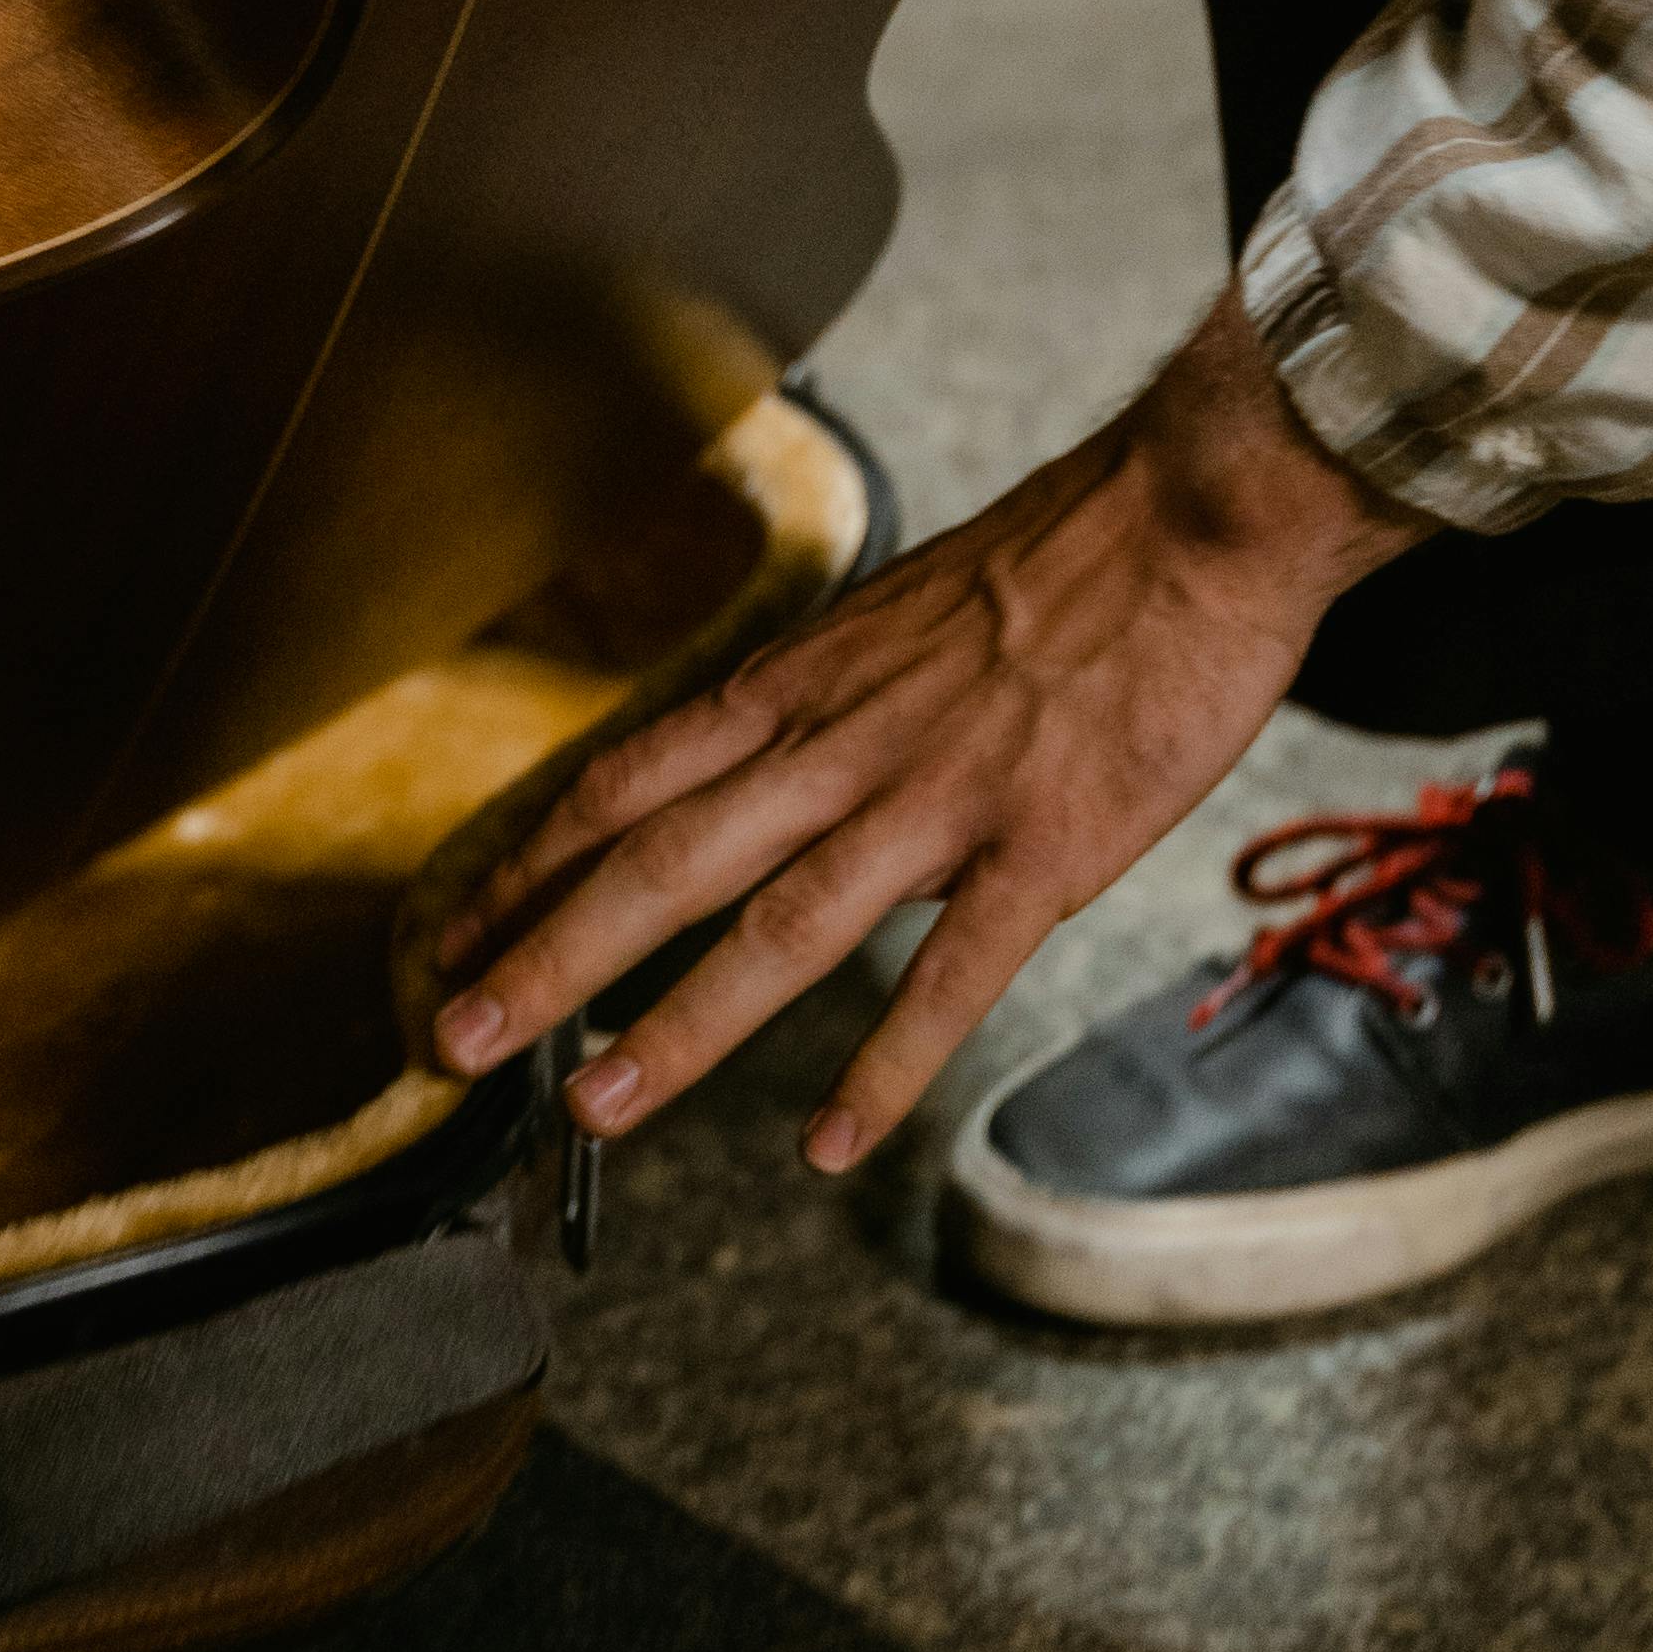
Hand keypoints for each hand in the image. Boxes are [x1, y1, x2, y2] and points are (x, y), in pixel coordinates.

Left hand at [431, 286, 1423, 1174]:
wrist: (1198, 510)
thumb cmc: (1065, 559)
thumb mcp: (901, 614)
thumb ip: (830, 706)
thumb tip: (774, 777)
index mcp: (803, 684)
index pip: (629, 781)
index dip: (533, 865)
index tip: (456, 932)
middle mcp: (843, 743)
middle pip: (663, 861)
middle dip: (547, 957)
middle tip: (454, 1039)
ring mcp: (940, 799)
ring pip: (779, 927)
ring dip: (678, 1026)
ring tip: (594, 1111)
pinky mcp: (1045, 847)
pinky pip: (953, 976)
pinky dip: (886, 1065)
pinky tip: (830, 1142)